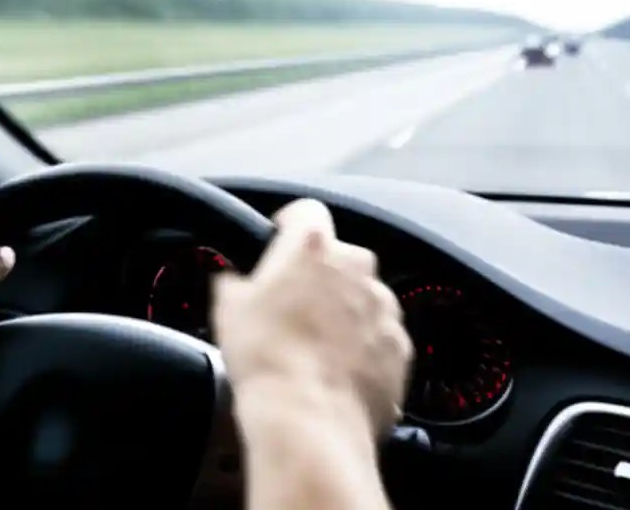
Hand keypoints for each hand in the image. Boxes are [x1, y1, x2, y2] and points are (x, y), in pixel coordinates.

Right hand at [211, 199, 411, 437]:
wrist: (308, 418)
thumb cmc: (267, 359)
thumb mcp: (228, 308)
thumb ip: (235, 281)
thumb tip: (234, 282)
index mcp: (312, 246)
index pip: (306, 211)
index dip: (288, 226)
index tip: (279, 243)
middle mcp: (357, 268)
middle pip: (340, 257)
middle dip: (320, 277)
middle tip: (291, 308)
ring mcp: (384, 308)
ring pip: (364, 298)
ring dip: (344, 313)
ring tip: (313, 347)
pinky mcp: (401, 348)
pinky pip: (381, 338)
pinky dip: (364, 348)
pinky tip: (336, 371)